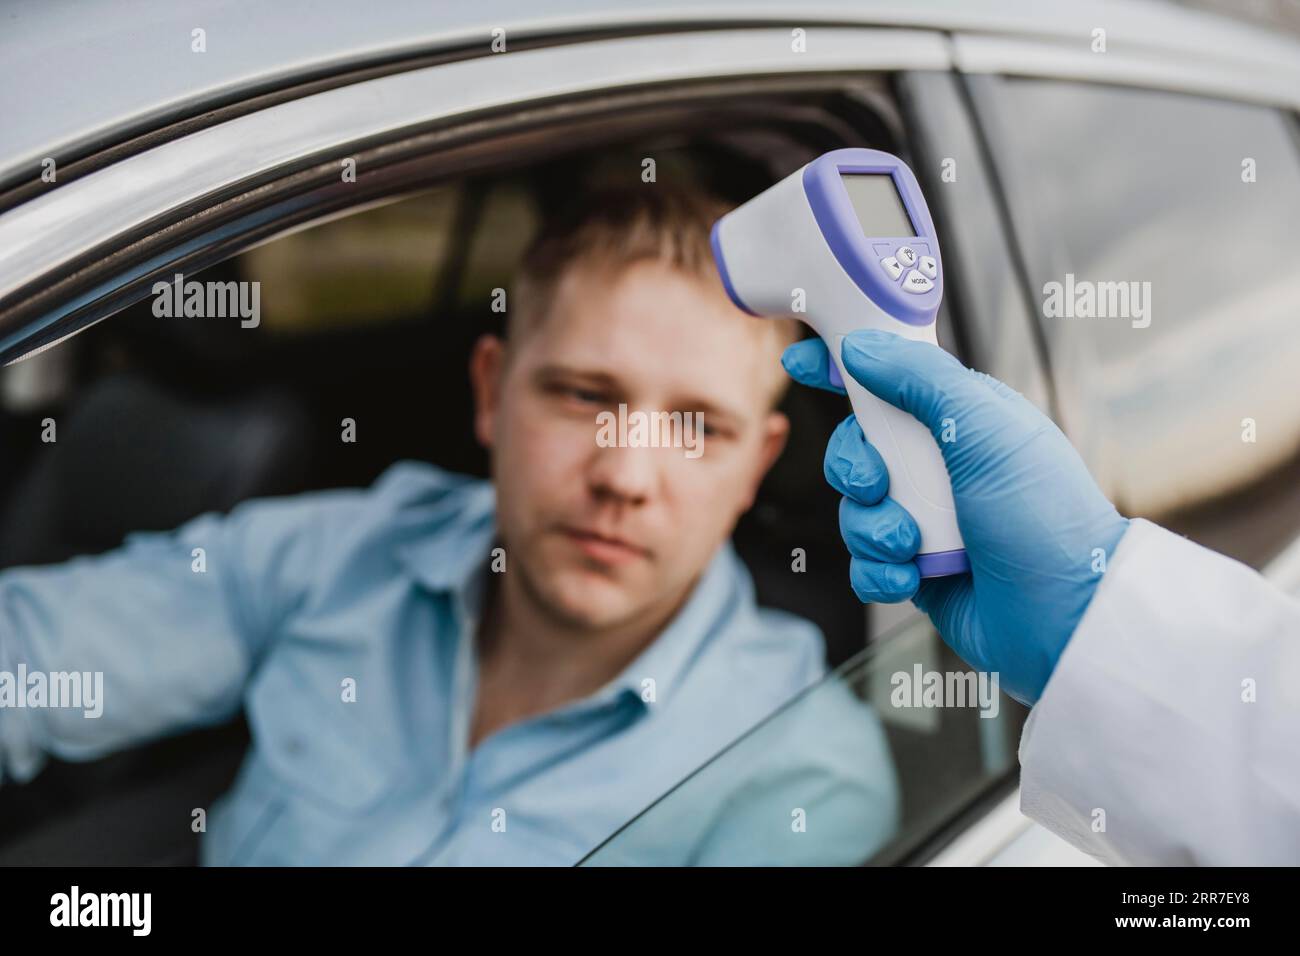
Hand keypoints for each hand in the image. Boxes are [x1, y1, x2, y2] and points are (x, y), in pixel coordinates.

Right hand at [782, 329, 1129, 705]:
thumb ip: (919, 377)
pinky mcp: (916, 571)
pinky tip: (911, 578)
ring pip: (855, 511)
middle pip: (856, 448)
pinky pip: (863, 564)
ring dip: (873, 530)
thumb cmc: (1044, 517)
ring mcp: (927, 520)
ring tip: (912, 546)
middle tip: (881, 486)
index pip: (888, 380)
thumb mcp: (984, 427)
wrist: (1065, 616)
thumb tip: (861, 348)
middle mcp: (941, 467)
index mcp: (961, 421)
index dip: (840, 370)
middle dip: (856, 470)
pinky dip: (879, 572)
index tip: (802, 362)